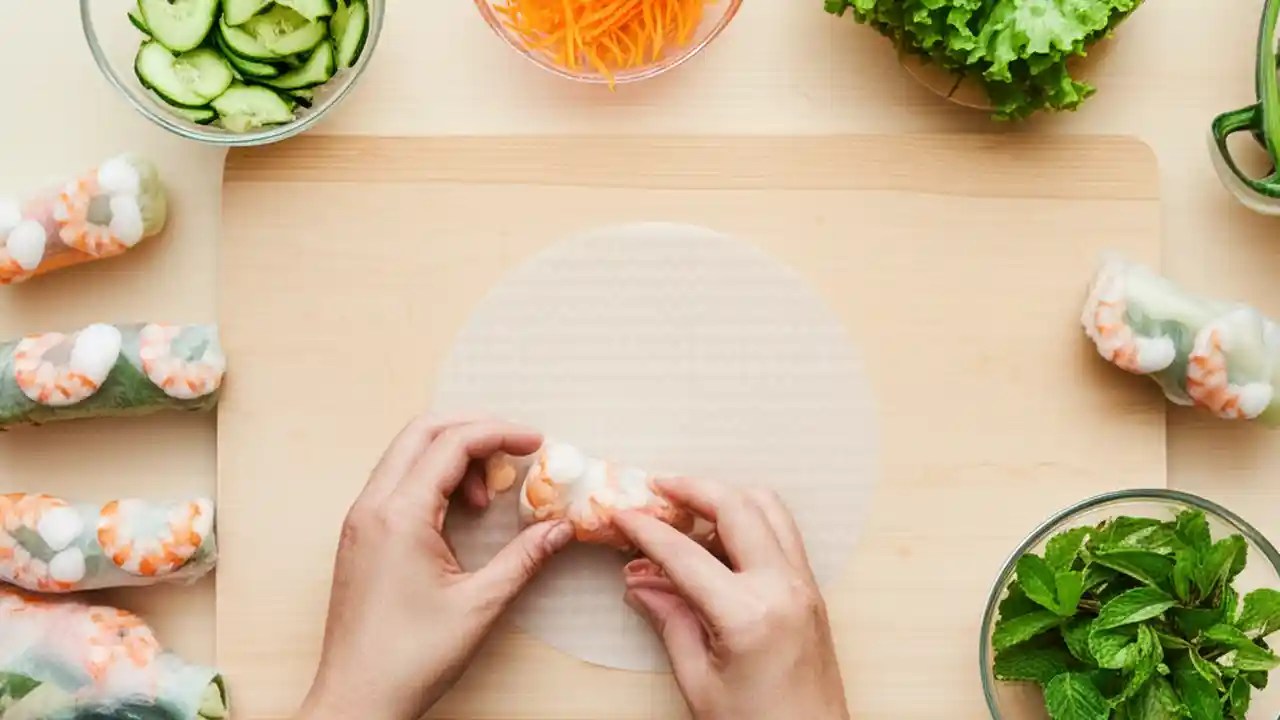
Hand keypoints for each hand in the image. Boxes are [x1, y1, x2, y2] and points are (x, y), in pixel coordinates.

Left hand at [298, 416, 573, 719]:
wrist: (356, 700)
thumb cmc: (410, 659)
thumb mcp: (479, 605)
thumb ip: (524, 558)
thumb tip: (560, 528)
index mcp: (400, 515)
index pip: (452, 443)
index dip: (499, 433)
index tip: (536, 443)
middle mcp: (372, 507)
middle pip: (422, 432)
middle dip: (474, 431)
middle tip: (514, 450)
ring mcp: (360, 520)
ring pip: (406, 454)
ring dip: (452, 456)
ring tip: (486, 497)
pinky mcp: (359, 536)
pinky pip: (396, 482)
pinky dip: (432, 479)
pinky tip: (459, 512)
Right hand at [615, 478, 849, 719]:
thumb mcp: (699, 682)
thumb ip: (669, 621)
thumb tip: (640, 582)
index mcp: (748, 615)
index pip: (685, 553)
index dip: (647, 530)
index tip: (622, 515)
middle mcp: (782, 588)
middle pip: (736, 506)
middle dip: (692, 488)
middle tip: (657, 489)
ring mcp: (803, 585)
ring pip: (768, 508)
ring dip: (726, 498)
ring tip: (687, 510)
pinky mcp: (811, 591)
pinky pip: (782, 533)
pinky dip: (749, 520)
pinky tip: (717, 539)